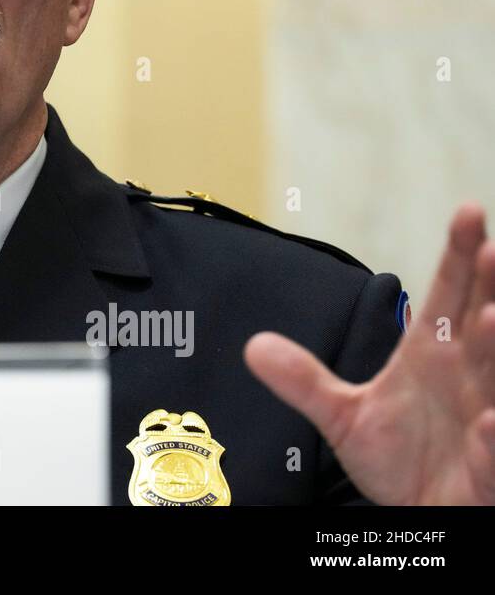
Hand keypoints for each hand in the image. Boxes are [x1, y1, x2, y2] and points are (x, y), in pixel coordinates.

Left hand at [245, 203, 494, 504]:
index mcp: (434, 356)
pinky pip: (494, 451)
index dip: (461, 255)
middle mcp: (467, 378)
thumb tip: (254, 346)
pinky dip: (492, 436)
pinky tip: (489, 421)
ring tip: (492, 316)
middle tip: (491, 251)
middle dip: (491, 288)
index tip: (468, 212)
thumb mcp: (342, 416)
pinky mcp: (489, 469)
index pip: (451, 295)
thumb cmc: (398, 459)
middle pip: (483, 324)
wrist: (418, 512)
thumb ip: (304, 379)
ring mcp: (485, 419)